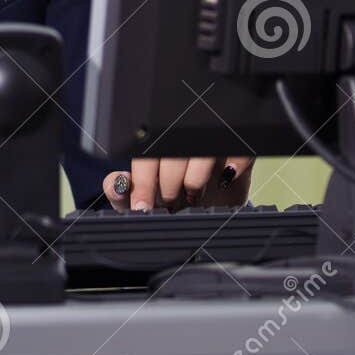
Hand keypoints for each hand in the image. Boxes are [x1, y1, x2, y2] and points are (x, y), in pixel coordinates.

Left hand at [102, 157, 253, 211]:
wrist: (212, 212)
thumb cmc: (172, 202)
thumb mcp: (142, 202)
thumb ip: (120, 192)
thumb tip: (116, 182)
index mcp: (155, 148)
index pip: (145, 157)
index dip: (143, 183)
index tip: (143, 207)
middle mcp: (182, 142)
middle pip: (172, 153)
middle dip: (169, 185)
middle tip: (169, 203)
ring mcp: (210, 144)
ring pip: (202, 151)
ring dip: (196, 179)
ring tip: (192, 195)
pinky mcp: (237, 150)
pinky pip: (239, 147)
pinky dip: (233, 165)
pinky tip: (224, 181)